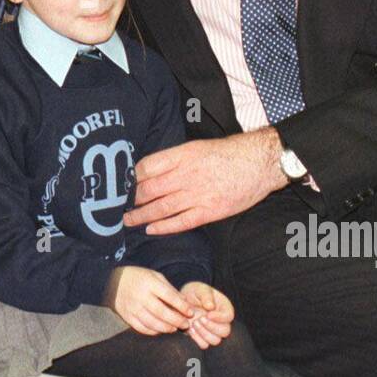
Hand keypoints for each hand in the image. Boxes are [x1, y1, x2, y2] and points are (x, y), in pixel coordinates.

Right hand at [105, 266, 192, 333]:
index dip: (182, 306)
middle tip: (186, 324)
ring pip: (152, 323)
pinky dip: (153, 331)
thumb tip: (185, 302)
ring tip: (175, 328)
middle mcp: (140, 296)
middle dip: (176, 320)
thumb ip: (170, 289)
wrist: (114, 281)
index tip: (190, 312)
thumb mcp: (155, 276)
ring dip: (166, 328)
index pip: (169, 296)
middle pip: (161, 312)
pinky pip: (142, 328)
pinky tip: (161, 330)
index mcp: (149, 283)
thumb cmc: (139, 278)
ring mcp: (133, 307)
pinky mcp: (127, 317)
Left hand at [127, 128, 287, 234]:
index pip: (147, 167)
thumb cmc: (229, 153)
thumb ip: (175, 159)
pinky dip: (164, 227)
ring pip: (161, 207)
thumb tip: (150, 170)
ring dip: (141, 216)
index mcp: (182, 155)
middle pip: (150, 189)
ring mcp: (198, 194)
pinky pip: (182, 221)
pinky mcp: (210, 211)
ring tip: (128, 220)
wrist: (259, 162)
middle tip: (117, 206)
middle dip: (131, 199)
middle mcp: (187, 175)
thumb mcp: (197, 147)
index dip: (131, 178)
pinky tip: (151, 229)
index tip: (120, 184)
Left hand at [180, 281, 233, 348]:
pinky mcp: (202, 338)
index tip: (208, 314)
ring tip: (194, 323)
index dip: (220, 318)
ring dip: (204, 333)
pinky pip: (204, 345)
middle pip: (225, 331)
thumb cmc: (194, 293)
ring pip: (216, 340)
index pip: (229, 316)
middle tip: (200, 319)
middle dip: (211, 327)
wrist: (181, 302)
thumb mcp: (199, 289)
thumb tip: (210, 306)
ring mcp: (212, 331)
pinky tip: (190, 329)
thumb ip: (206, 295)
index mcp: (224, 308)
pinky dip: (197, 339)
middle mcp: (221, 322)